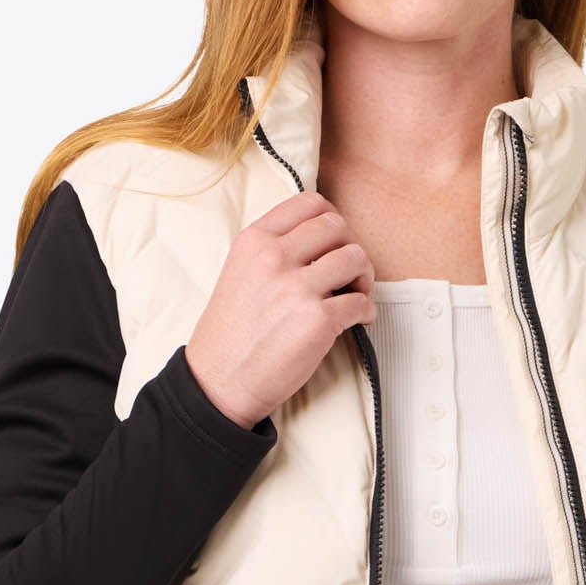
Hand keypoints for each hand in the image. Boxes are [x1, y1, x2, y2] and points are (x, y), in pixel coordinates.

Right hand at [184, 192, 375, 428]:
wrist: (219, 381)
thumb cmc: (231, 332)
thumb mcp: (239, 271)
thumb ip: (273, 248)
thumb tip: (320, 237)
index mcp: (254, 240)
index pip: (309, 203)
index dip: (332, 219)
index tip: (334, 241)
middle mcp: (274, 257)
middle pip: (338, 226)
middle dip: (350, 247)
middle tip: (348, 272)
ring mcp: (297, 288)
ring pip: (357, 258)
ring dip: (364, 277)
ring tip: (354, 294)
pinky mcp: (318, 321)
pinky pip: (362, 303)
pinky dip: (366, 311)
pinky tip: (356, 320)